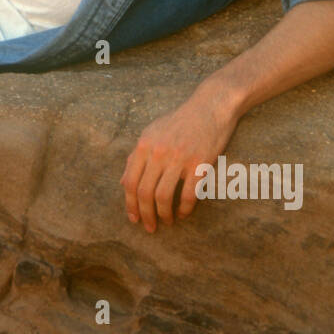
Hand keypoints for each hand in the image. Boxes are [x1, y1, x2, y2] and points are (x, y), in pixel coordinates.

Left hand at [120, 82, 240, 232]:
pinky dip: (184, 209)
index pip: (130, 182)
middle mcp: (158, 152)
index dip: (130, 204)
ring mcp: (178, 158)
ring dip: (163, 215)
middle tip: (150, 227)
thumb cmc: (180, 121)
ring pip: (163, 197)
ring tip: (167, 222)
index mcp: (144, 145)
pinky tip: (184, 214)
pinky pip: (188, 195)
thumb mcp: (152, 132)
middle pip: (144, 193)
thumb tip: (123, 181)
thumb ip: (137, 155)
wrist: (211, 106)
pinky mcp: (199, 164)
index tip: (134, 218)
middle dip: (145, 215)